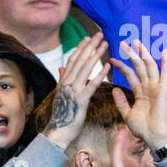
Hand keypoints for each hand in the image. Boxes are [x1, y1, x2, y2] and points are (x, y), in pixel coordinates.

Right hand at [43, 32, 109, 149]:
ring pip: (85, 69)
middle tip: (99, 34)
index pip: (72, 60)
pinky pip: (91, 85)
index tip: (87, 37)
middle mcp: (67, 83)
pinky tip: (108, 66)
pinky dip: (99, 74)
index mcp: (63, 81)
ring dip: (96, 55)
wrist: (58, 132)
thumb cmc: (62, 115)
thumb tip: (62, 68)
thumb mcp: (61, 95)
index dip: (80, 48)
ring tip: (105, 44)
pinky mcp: (80, 100)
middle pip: (79, 60)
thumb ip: (62, 80)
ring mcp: (73, 91)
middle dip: (90, 46)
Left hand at [110, 40, 166, 151]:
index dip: (122, 66)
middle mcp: (148, 87)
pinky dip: (165, 63)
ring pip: (149, 67)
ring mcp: (156, 88)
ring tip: (136, 42)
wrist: (153, 137)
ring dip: (143, 54)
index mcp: (140, 92)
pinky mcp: (163, 91)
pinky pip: (164, 75)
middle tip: (124, 42)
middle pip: (139, 67)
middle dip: (132, 54)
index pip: (130, 75)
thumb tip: (114, 89)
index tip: (112, 58)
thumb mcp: (127, 113)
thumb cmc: (142, 128)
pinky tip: (165, 52)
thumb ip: (121, 101)